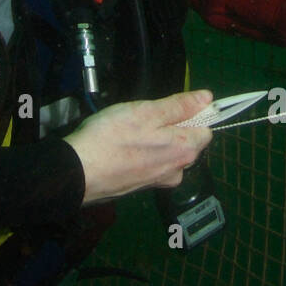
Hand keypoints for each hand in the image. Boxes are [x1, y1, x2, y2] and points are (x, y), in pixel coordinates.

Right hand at [62, 90, 213, 205]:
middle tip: (143, 117)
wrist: (78, 172)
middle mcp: (178, 170)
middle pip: (188, 143)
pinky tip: (125, 148)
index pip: (206, 129)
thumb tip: (207, 98)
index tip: (170, 105)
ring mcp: (159, 181)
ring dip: (157, 142)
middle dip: (172, 127)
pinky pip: (152, 165)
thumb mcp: (146, 112)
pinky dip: (144, 155)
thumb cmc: (113, 136)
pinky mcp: (141, 187)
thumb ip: (179, 106)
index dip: (194, 113)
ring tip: (130, 132)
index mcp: (185, 150)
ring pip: (169, 154)